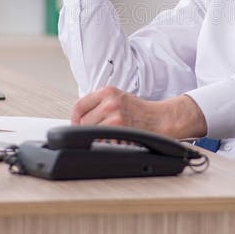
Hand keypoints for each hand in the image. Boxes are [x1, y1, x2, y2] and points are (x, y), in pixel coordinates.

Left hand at [71, 86, 207, 138]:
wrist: (159, 119)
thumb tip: (78, 118)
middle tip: (98, 131)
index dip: (75, 118)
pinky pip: (101, 140)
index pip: (79, 105)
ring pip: (90, 132)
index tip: (76, 124)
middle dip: (87, 128)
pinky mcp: (119, 129)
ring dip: (97, 136)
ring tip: (110, 134)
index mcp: (107, 91)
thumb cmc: (139, 111)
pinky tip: (115, 138)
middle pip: (82, 121)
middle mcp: (110, 102)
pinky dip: (104, 142)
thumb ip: (98, 104)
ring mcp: (114, 116)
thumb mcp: (118, 98)